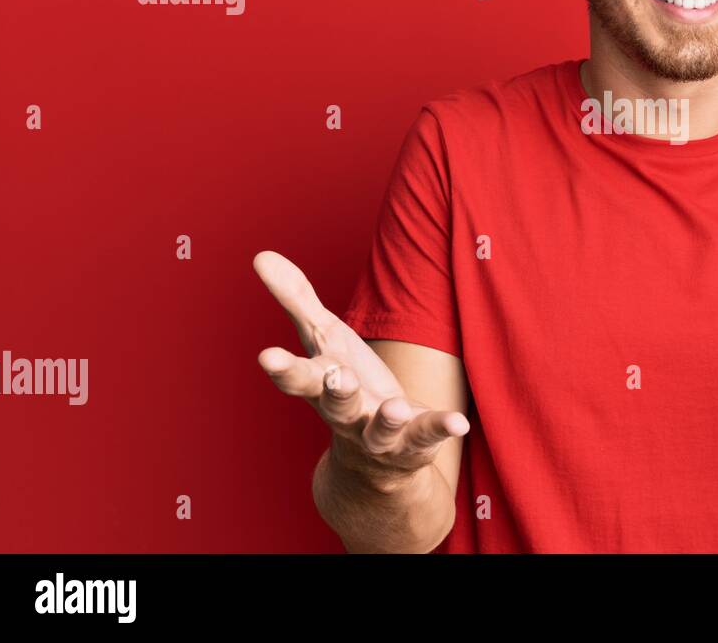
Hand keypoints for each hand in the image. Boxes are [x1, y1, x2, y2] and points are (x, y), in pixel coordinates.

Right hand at [252, 250, 468, 483]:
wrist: (371, 461)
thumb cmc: (343, 384)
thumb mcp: (323, 340)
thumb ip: (297, 300)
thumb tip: (260, 255)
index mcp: (322, 386)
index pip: (298, 377)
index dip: (282, 368)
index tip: (266, 357)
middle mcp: (347, 415)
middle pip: (337, 405)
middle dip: (336, 392)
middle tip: (337, 378)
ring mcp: (380, 434)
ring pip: (380, 430)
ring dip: (386, 419)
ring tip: (393, 406)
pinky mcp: (414, 442)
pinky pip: (428, 435)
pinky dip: (441, 428)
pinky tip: (458, 422)